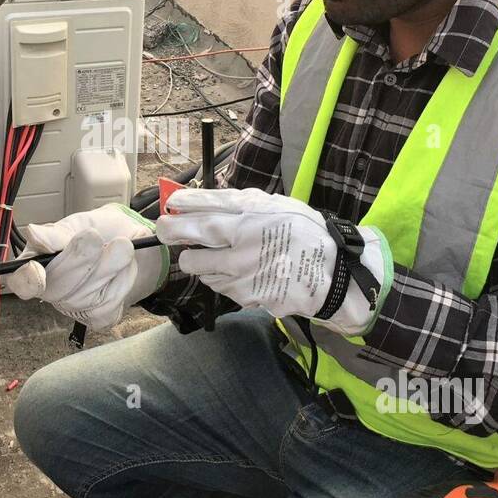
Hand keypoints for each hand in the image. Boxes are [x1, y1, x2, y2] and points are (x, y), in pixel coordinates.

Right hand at [3, 204, 168, 331]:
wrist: (134, 242)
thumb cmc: (101, 231)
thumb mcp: (80, 223)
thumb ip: (57, 233)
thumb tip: (33, 234)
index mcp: (38, 264)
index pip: (19, 281)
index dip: (25, 280)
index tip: (37, 271)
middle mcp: (52, 290)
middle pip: (56, 290)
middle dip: (80, 260)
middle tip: (95, 237)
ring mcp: (74, 308)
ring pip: (87, 298)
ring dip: (109, 267)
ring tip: (121, 245)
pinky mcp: (98, 318)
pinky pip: (107, 309)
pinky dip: (122, 283)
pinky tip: (123, 270)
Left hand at [154, 187, 389, 335]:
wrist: (331, 273)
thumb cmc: (303, 233)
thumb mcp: (274, 204)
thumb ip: (236, 202)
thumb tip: (196, 200)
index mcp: (249, 221)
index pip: (202, 215)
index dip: (179, 211)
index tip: (168, 206)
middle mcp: (242, 249)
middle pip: (191, 248)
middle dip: (174, 238)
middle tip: (167, 232)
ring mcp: (243, 277)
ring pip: (201, 270)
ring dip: (201, 260)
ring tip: (220, 251)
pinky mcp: (246, 297)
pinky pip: (220, 286)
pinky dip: (222, 277)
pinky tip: (239, 269)